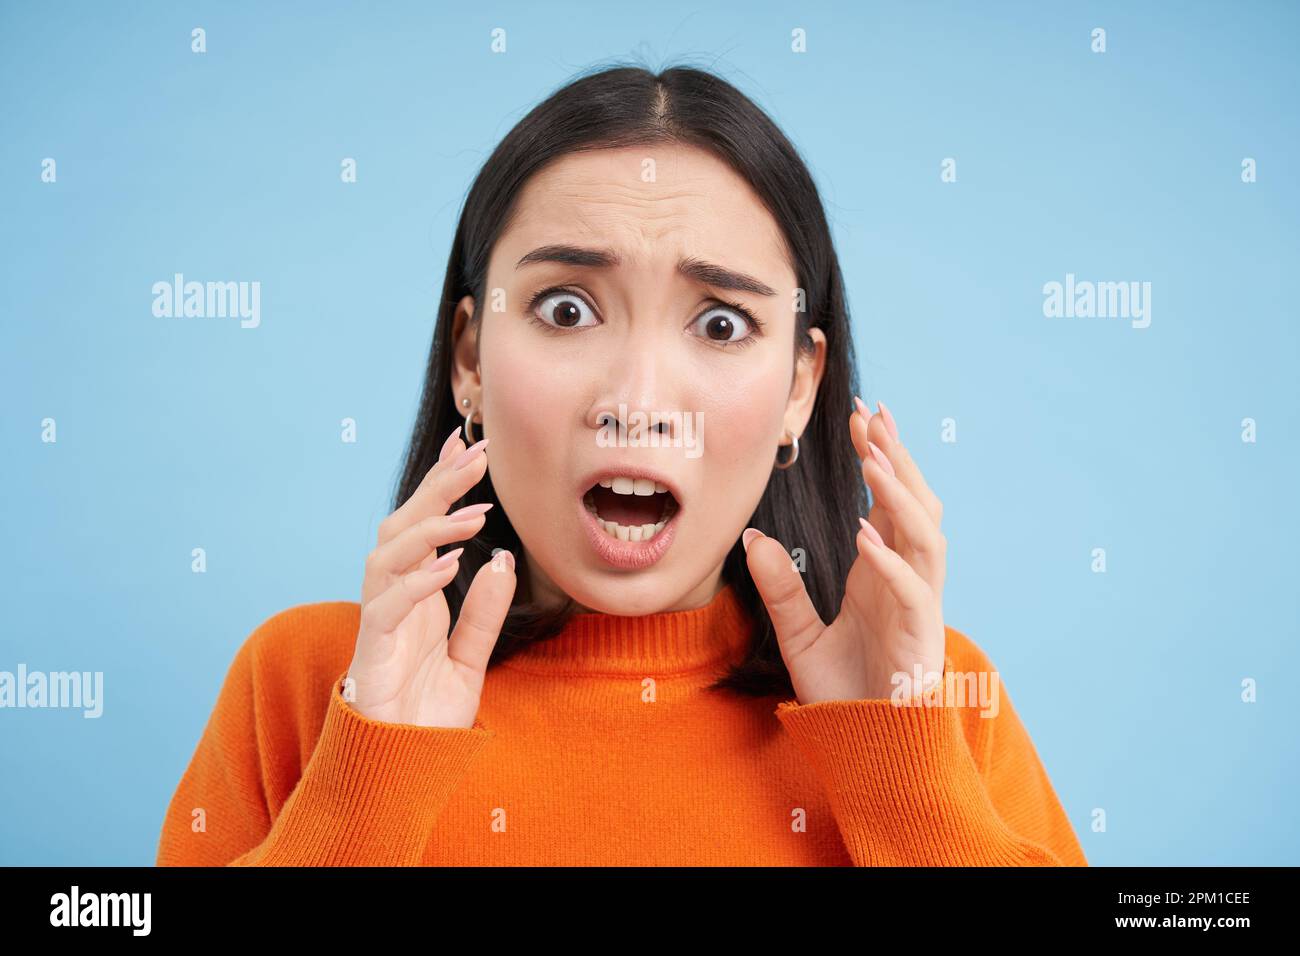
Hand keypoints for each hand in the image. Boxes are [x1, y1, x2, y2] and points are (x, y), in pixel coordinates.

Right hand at [346, 429, 515, 727]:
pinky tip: (454, 566)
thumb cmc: (426, 715)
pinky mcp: (371, 654)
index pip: (423, 526)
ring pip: (387, 556)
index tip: (466, 444)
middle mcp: (391, 599)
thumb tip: (504, 561)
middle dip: (437, 486)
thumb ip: (484, 613)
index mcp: (414, 595)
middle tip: (476, 454)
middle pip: (402, 525)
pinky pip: (386, 607)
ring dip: (430, 529)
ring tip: (476, 515)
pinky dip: (418, 582)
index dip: (440, 483)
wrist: (399, 771)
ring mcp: (377, 623)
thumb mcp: (470, 659)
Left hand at [742, 399, 946, 703]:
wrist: (867, 750)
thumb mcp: (798, 635)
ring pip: (926, 539)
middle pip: (915, 506)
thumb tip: (753, 537)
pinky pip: (914, 592)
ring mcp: (919, 608)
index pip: (888, 504)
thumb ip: (780, 588)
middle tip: (873, 414)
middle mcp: (907, 581)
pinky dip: (891, 561)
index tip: (861, 417)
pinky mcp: (919, 640)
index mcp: (883, 573)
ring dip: (900, 498)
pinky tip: (865, 535)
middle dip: (896, 459)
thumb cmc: (844, 692)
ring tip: (872, 462)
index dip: (880, 459)